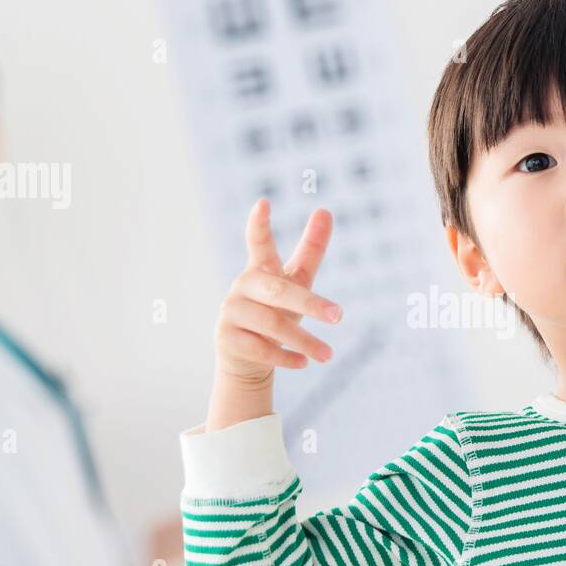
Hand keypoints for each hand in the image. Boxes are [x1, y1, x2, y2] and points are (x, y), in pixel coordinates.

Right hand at [214, 197, 342, 385]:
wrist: (247, 357)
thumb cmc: (276, 311)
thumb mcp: (296, 282)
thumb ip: (310, 249)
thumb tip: (325, 210)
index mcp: (260, 268)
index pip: (258, 242)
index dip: (260, 224)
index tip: (264, 203)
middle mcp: (242, 286)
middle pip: (278, 291)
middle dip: (310, 304)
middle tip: (340, 316)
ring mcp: (230, 312)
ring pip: (271, 324)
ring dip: (303, 341)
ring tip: (329, 354)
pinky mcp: (225, 338)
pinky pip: (259, 348)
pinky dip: (285, 357)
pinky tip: (304, 363)